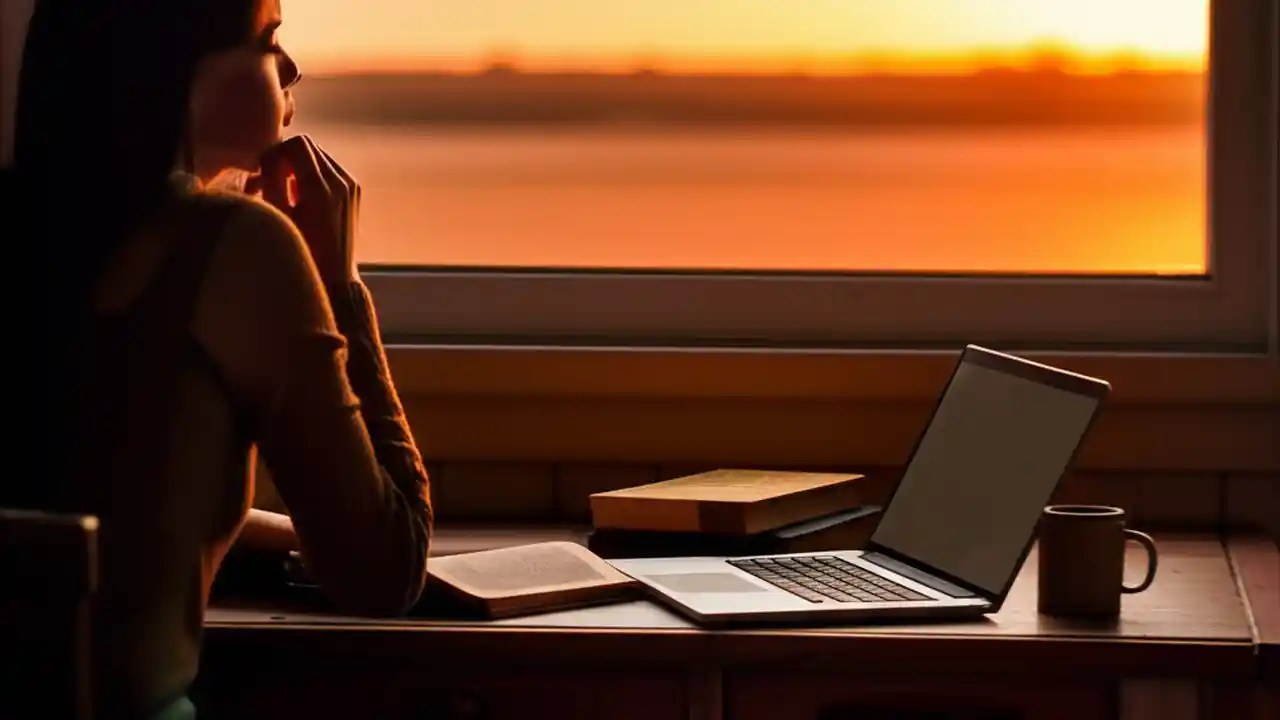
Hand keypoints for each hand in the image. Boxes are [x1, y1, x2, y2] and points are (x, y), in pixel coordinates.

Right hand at [246, 134, 360, 285]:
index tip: (266, 174)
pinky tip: (305, 199)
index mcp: (321, 187)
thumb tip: (271, 156)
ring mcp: (351, 185)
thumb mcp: (277, 216)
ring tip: (289, 193)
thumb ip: (272, 180)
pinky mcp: (355, 191)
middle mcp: (341, 181)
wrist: (334, 277)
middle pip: (308, 146)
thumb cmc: (301, 251)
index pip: (297, 143)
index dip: (276, 153)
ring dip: (300, 166)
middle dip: (287, 158)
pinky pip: (330, 168)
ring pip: (319, 155)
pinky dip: (314, 175)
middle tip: (273, 183)